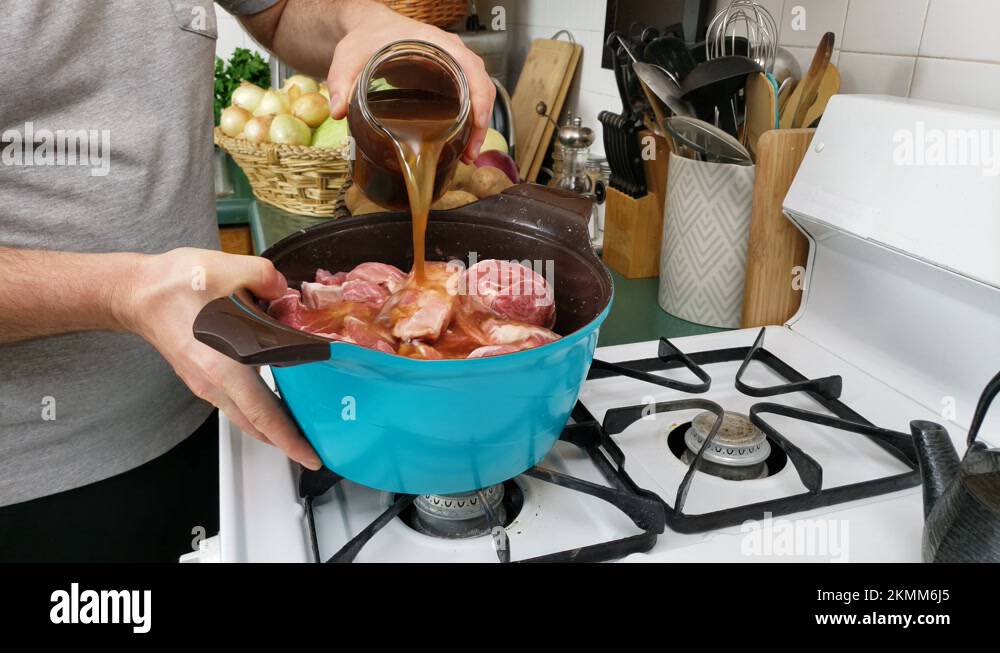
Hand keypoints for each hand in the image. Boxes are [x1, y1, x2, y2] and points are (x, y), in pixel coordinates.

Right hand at [115, 248, 321, 469]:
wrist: (138, 292)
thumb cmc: (176, 285)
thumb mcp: (230, 269)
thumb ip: (268, 278)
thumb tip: (285, 291)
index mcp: (223, 365)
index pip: (263, 414)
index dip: (289, 439)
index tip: (311, 455)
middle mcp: (213, 383)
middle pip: (256, 424)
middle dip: (287, 441)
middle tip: (314, 449)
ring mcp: (205, 384)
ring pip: (244, 416)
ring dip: (272, 426)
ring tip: (300, 428)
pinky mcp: (201, 378)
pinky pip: (235, 402)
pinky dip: (257, 410)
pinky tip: (274, 401)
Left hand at [325, 3, 495, 162]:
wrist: (370, 30)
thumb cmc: (366, 38)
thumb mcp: (350, 56)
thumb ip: (341, 81)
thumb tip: (338, 111)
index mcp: (436, 42)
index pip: (472, 67)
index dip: (480, 97)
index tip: (476, 124)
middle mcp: (451, 52)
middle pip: (482, 85)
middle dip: (482, 121)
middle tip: (470, 152)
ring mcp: (452, 64)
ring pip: (480, 93)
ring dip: (479, 125)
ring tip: (467, 155)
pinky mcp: (449, 77)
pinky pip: (469, 96)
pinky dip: (471, 120)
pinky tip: (461, 143)